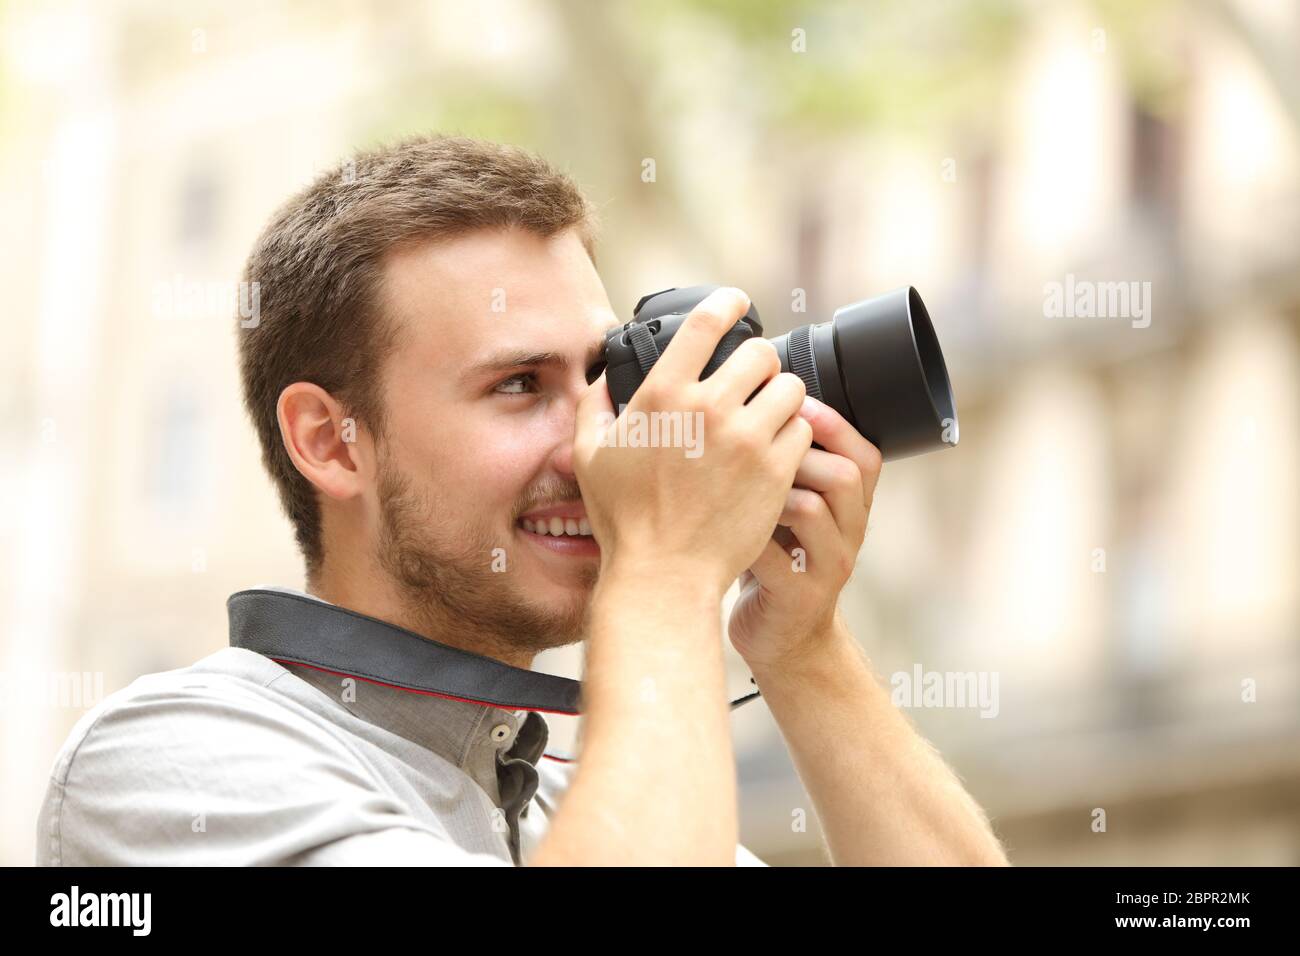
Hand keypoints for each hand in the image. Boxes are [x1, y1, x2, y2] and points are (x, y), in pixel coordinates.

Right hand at [573, 287, 812, 597]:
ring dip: (782, 399)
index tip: (738, 303)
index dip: (728, 304)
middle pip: (761, 354)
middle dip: (761, 365)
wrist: (665, 574)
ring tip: (771, 417)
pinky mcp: (776, 469)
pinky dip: (795, 436)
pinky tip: (779, 451)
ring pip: (791, 389)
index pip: (706, 324)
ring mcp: (746, 439)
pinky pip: (802, 430)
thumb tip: (604, 379)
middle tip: (755, 383)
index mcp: (662, 395)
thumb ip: (593, 406)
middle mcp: (708, 408)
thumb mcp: (589, 456)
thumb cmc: (624, 520)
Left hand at [728, 396, 881, 671]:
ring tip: (734, 482)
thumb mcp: (791, 514)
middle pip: (846, 475)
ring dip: (771, 488)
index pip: (864, 455)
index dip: (833, 424)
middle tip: (753, 441)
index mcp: (851, 508)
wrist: (783, 638)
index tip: (792, 402)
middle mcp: (850, 535)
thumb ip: (787, 470)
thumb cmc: (778, 562)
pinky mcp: (800, 598)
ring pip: (814, 510)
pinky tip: (718, 525)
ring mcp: (829, 569)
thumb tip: (754, 405)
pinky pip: (777, 556)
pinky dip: (746, 534)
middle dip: (797, 450)